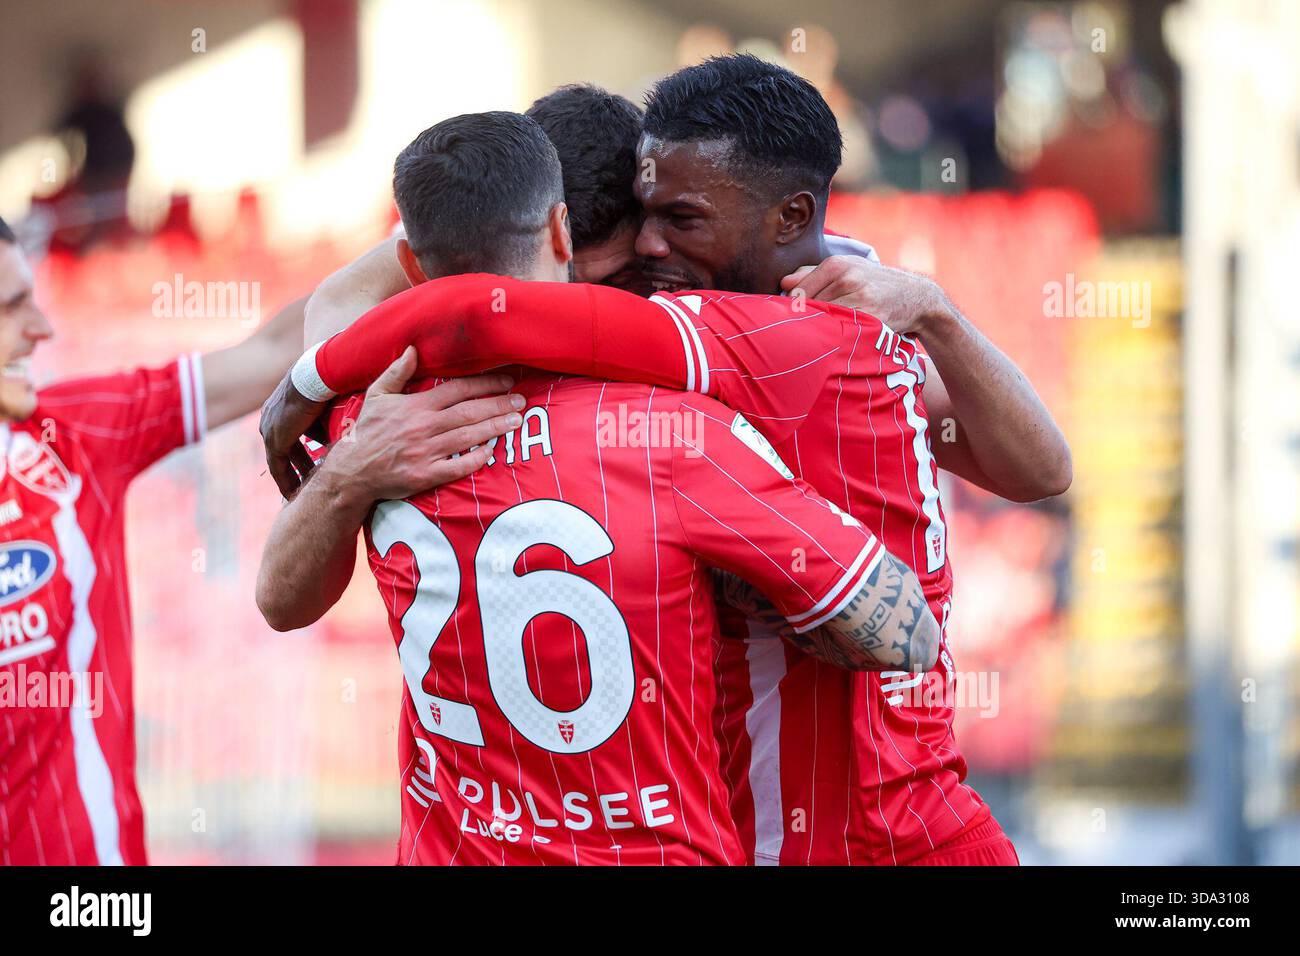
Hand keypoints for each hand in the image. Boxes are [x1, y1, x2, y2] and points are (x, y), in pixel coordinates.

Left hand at [260, 370, 330, 497]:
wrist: (318, 376)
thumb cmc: (330, 385)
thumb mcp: (329, 406)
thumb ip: (329, 424)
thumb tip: (342, 440)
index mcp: (282, 409)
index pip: (290, 437)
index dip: (301, 454)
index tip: (311, 467)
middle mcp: (271, 419)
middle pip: (284, 451)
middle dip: (297, 467)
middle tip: (309, 482)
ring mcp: (270, 430)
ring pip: (279, 462)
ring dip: (292, 477)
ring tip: (303, 493)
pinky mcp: (274, 440)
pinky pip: (278, 468)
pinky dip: (286, 482)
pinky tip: (295, 496)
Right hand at [317, 347, 522, 502]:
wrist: (352, 471)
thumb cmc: (367, 431)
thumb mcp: (377, 396)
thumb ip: (396, 372)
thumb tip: (413, 349)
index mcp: (415, 406)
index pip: (457, 390)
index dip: (485, 384)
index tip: (506, 380)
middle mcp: (423, 427)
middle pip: (469, 413)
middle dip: (498, 405)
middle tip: (521, 400)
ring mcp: (425, 452)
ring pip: (467, 437)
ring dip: (495, 428)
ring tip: (516, 420)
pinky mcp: (425, 475)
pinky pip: (457, 466)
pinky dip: (475, 458)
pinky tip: (492, 450)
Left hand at [780, 256, 949, 336]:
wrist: (916, 297)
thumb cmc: (874, 284)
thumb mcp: (847, 269)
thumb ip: (812, 274)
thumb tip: (784, 283)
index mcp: (836, 265)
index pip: (798, 293)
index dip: (793, 311)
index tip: (794, 321)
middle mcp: (847, 278)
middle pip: (810, 308)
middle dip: (806, 323)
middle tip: (804, 334)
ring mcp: (860, 298)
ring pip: (825, 321)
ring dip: (821, 332)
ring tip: (824, 337)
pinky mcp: (872, 318)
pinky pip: (844, 332)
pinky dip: (838, 338)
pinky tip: (841, 340)